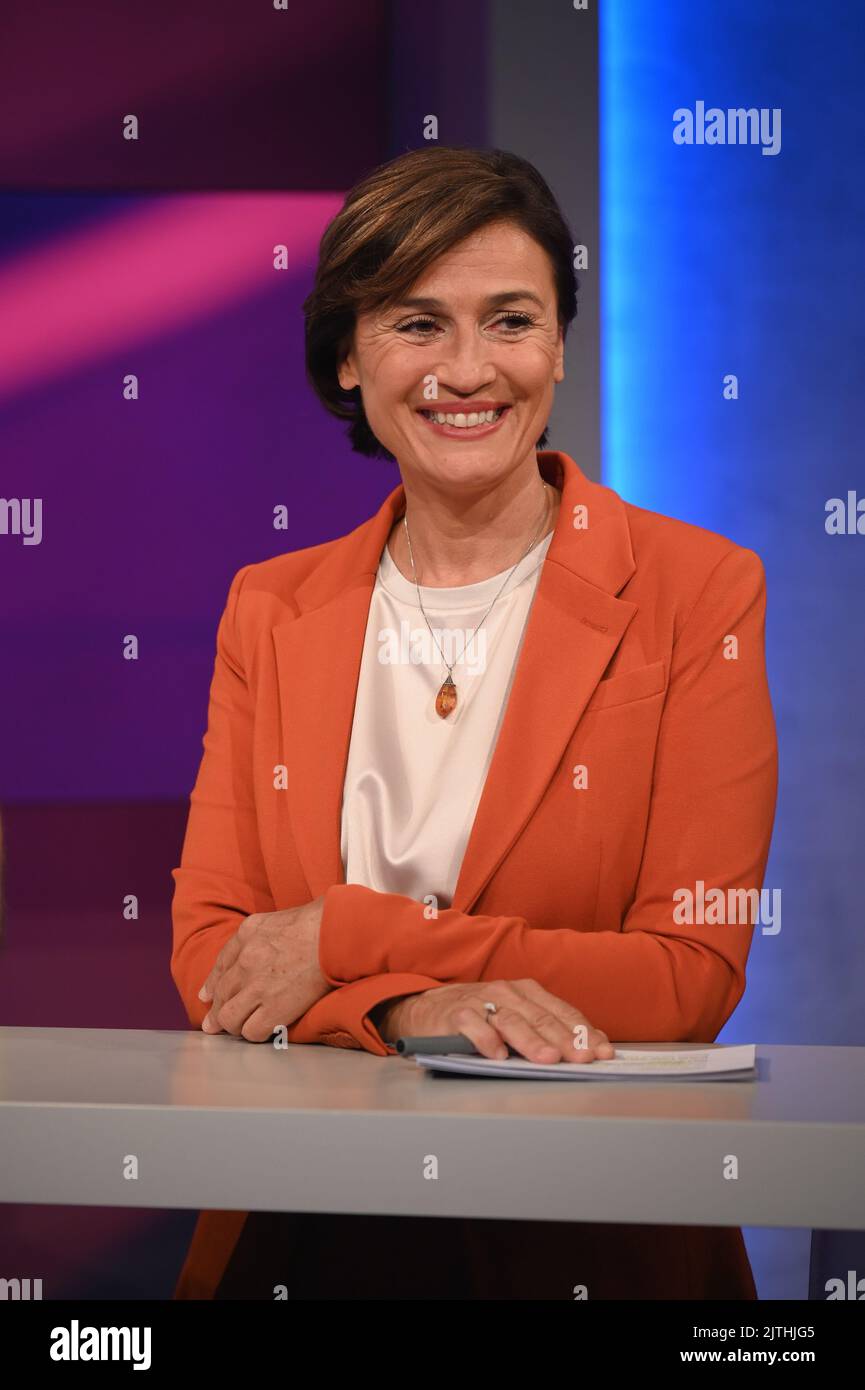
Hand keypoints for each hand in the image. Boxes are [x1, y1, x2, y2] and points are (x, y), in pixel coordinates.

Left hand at [198, 898, 328, 1041]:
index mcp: (246, 936)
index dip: (212, 987)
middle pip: (221, 996)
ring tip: (244, 1027)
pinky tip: (264, 1029)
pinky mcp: (275, 1009)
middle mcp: (246, 961)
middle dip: (218, 1013)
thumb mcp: (275, 919)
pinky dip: (255, 1033)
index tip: (209, 999)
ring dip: (235, 1025)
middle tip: (217, 1025)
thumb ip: (253, 936)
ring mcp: (258, 987)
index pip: (220, 967)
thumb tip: (241, 956)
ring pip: (229, 1018)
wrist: (336, 933)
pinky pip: (251, 1032)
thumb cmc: (317, 923)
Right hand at [381, 979, 614, 1063]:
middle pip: (541, 1017)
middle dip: (565, 1040)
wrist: (426, 1009)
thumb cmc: (479, 1016)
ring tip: (548, 1059)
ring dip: (531, 1041)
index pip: (561, 1011)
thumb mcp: (516, 1016)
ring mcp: (480, 1001)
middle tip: (582, 1059)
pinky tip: (498, 1056)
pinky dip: (486, 1040)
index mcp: (526, 991)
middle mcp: (506, 992)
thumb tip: (590, 1045)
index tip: (603, 1052)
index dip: (583, 1031)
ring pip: (511, 1021)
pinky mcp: (455, 1014)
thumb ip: (548, 1027)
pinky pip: (473, 1026)